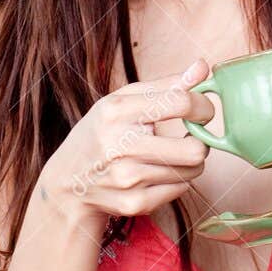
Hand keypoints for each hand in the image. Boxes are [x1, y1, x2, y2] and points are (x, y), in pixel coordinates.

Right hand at [35, 59, 212, 226]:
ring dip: (189, 162)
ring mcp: (127, 178)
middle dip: (200, 142)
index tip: (201, 112)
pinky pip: (181, 189)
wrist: (69, 183)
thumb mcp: (124, 101)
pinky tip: (156, 175)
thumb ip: (166, 85)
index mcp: (117, 112)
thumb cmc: (103, 133)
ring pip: (193, 170)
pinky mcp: (133, 203)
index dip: (203, 107)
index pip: (181, 103)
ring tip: (169, 156)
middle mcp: (121, 146)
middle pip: (195, 149)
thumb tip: (202, 67)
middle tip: (189, 139)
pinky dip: (175, 181)